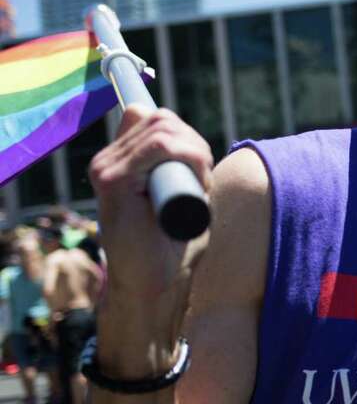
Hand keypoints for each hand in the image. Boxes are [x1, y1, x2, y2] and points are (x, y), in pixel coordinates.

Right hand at [89, 106, 212, 302]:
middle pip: (161, 119)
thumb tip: (180, 135)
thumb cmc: (171, 248)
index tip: (201, 167)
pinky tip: (196, 181)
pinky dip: (188, 157)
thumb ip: (174, 166)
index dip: (186, 136)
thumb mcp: (178, 197)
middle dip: (195, 144)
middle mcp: (107, 161)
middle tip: (204, 181)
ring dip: (195, 154)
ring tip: (199, 188)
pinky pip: (159, 147)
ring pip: (164, 130)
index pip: (153, 118)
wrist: (154, 285)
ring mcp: (106, 169)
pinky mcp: (113, 181)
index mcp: (119, 163)